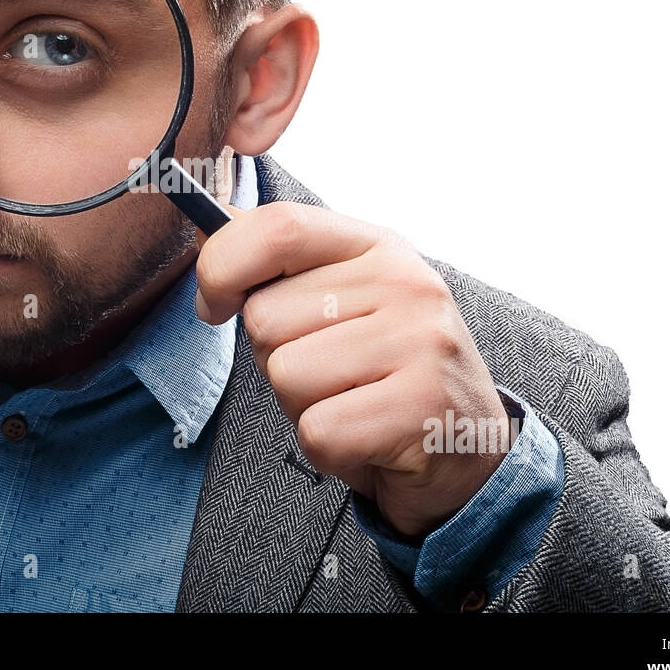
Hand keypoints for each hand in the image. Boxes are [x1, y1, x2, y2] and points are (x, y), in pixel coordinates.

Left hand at [195, 202, 513, 538]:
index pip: (277, 227)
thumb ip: (278, 264)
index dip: (222, 266)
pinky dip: (329, 448)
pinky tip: (368, 439)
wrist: (467, 450)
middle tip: (333, 376)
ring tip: (352, 404)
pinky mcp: (422, 407)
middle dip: (278, 358)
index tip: (214, 303)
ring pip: (285, 375)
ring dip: (302, 406)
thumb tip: (203, 219)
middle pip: (266, 316)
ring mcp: (421, 342)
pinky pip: (317, 430)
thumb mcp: (340, 300)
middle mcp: (406, 283)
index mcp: (378, 247)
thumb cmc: (381, 373)